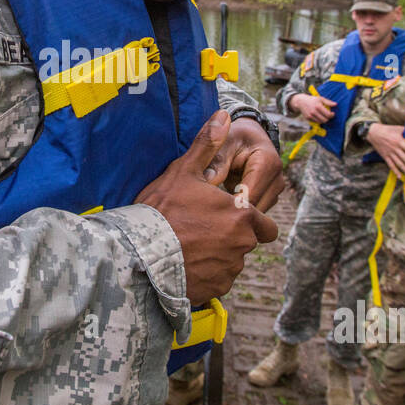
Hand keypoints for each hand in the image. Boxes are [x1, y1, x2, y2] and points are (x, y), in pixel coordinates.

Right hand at [136, 110, 278, 304]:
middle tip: (201, 230)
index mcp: (242, 216)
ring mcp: (230, 270)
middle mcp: (243, 245)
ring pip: (232, 261)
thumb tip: (224, 115)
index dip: (247, 219)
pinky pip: (218, 280)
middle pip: (247, 242)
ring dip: (219, 255)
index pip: (265, 224)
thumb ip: (208, 145)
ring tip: (189, 246)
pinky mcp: (216, 289)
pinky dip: (207, 274)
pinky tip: (185, 263)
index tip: (225, 216)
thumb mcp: (183, 171)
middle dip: (232, 237)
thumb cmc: (161, 210)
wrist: (139, 254)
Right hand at [291, 92, 335, 123]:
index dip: (332, 115)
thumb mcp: (320, 98)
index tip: (333, 113)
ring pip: (321, 122)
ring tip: (324, 115)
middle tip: (329, 115)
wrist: (301, 102)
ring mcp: (310, 116)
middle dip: (328, 118)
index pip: (328, 115)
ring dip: (324, 119)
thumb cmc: (312, 99)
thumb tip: (336, 104)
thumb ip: (328, 102)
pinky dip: (318, 120)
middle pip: (325, 120)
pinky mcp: (308, 118)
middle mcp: (314, 112)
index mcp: (318, 106)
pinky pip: (316, 122)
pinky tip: (318, 115)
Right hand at [366, 123, 404, 179]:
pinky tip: (400, 177)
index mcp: (399, 141)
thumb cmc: (388, 129)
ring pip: (399, 164)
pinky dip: (395, 171)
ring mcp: (390, 154)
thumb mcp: (398, 128)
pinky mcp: (385, 157)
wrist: (373, 133)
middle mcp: (395, 149)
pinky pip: (391, 165)